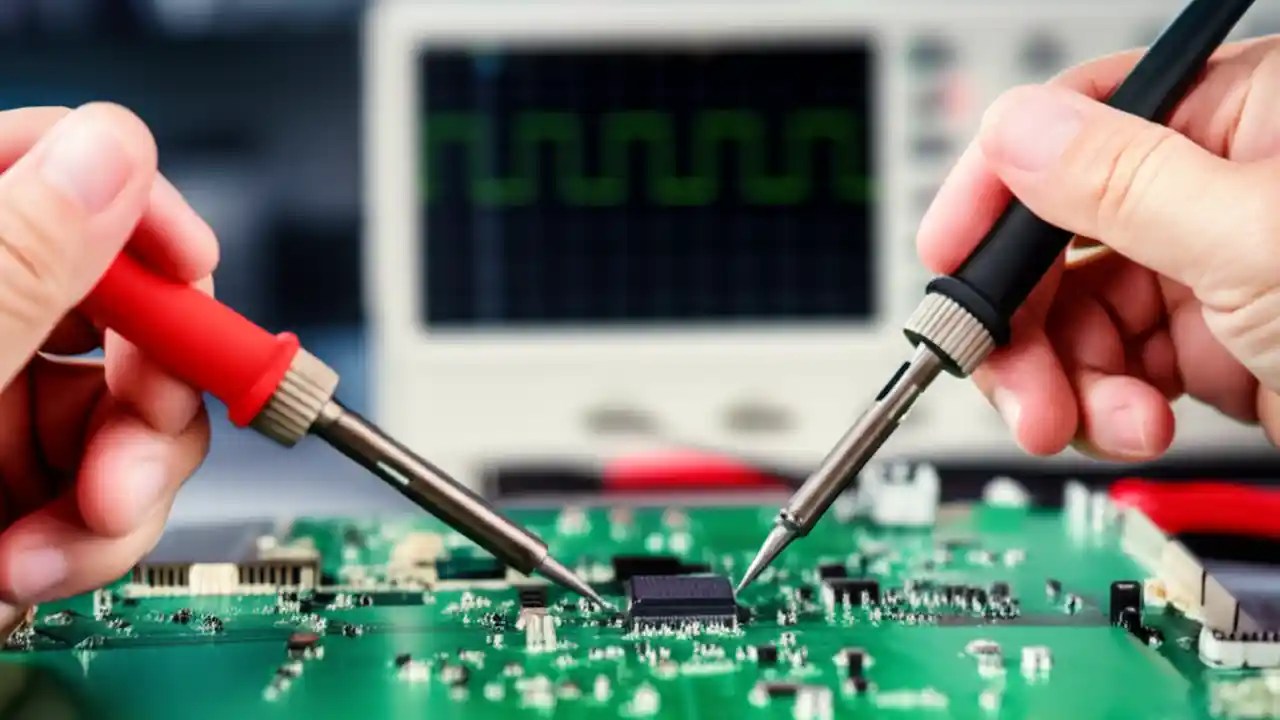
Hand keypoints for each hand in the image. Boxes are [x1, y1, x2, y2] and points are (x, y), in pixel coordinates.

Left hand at [0, 104, 216, 625]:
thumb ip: (9, 261)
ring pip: (128, 411)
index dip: (141, 216)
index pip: (52, 170)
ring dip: (120, 495)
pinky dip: (87, 538)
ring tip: (52, 552)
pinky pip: (100, 487)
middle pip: (123, 309)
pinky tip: (29, 566)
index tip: (190, 282)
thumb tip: (109, 154)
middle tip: (126, 470)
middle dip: (148, 400)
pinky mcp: (4, 485)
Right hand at [918, 37, 1279, 460]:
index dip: (997, 191)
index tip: (948, 257)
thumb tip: (1017, 133)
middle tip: (1003, 374)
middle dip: (1027, 320)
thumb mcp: (1260, 241)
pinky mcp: (1215, 351)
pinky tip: (1137, 425)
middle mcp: (1215, 190)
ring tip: (1104, 421)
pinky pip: (1117, 370)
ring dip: (1067, 379)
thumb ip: (1125, 184)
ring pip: (1078, 316)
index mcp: (1241, 121)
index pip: (1076, 125)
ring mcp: (1212, 273)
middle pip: (1059, 238)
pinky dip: (1108, 409)